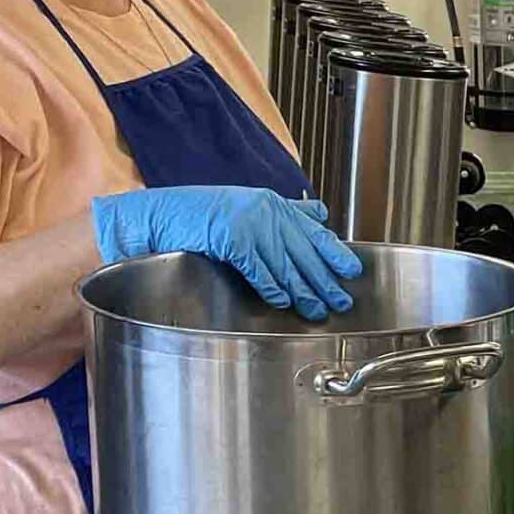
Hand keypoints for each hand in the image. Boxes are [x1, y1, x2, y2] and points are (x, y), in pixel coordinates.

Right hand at [92, 187, 363, 321]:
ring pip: (284, 264)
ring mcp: (248, 225)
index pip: (313, 230)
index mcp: (272, 204)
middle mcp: (265, 212)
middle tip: (341, 301)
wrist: (161, 216)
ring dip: (302, 291)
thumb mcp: (249, 206)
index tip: (353, 270)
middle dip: (324, 279)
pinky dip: (271, 287)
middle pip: (303, 251)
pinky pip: (257, 268)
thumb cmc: (203, 214)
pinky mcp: (230, 239)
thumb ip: (286, 211)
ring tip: (317, 309)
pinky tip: (282, 301)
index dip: (334, 252)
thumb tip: (320, 213)